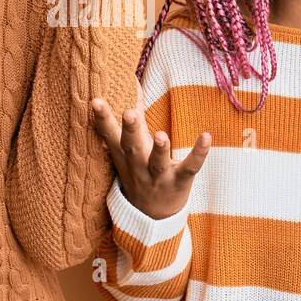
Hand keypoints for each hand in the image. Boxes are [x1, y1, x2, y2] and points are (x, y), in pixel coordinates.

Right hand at [90, 91, 210, 218]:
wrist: (150, 218)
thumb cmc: (140, 172)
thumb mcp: (128, 149)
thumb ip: (131, 117)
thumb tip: (132, 82)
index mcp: (124, 154)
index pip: (110, 134)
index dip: (102, 118)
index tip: (95, 101)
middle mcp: (138, 165)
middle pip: (132, 147)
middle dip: (130, 130)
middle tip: (128, 113)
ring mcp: (158, 176)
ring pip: (157, 162)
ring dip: (159, 149)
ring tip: (161, 134)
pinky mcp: (179, 182)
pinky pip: (190, 167)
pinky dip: (199, 154)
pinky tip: (206, 137)